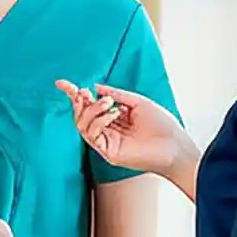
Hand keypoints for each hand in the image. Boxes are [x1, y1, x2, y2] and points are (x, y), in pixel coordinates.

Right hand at [55, 80, 190, 176]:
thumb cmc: (162, 125)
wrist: (175, 146)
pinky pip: (91, 134)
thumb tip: (97, 88)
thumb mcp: (137, 102)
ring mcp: (106, 143)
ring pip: (82, 125)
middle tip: (83, 92)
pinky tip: (114, 114)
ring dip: (91, 109)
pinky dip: (99, 120)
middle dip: (78, 101)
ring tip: (108, 103)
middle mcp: (107, 132)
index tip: (62, 83)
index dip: (74, 95)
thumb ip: (116, 95)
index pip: (88, 107)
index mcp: (114, 120)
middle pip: (80, 116)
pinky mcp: (108, 152)